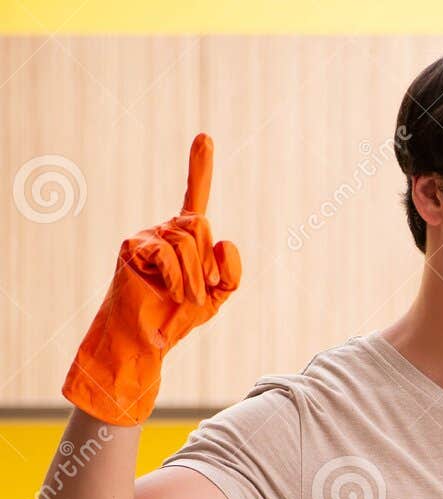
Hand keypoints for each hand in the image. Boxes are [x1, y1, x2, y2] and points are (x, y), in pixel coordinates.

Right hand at [61, 133, 241, 425]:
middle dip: (206, 267)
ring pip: (189, 241)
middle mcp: (166, 230)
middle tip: (195, 293)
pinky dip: (176, 279)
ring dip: (193, 278)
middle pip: (202, 227)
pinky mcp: (132, 247)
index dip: (200, 168)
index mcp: (187, 237)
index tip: (205, 136)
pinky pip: (169, 255)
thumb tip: (224, 240)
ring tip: (181, 297)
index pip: (196, 197)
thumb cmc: (179, 315)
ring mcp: (147, 236)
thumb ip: (231, 272)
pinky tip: (165, 292)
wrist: (147, 339)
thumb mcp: (218, 296)